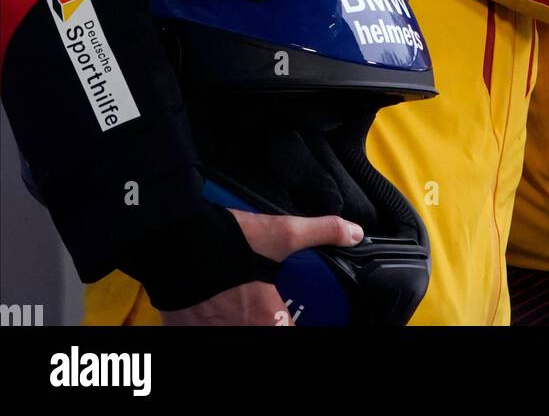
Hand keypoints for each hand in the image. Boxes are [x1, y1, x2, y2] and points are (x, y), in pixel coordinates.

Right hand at [159, 210, 363, 326]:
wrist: (173, 238)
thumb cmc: (227, 240)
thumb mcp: (281, 232)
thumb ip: (321, 232)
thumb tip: (354, 233)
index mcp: (266, 319)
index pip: (290, 336)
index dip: (293, 326)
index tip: (292, 318)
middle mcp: (239, 334)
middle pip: (264, 334)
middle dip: (268, 322)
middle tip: (268, 307)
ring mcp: (210, 335)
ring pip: (234, 337)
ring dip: (240, 323)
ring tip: (239, 305)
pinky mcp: (184, 331)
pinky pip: (204, 335)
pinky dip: (213, 324)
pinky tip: (214, 309)